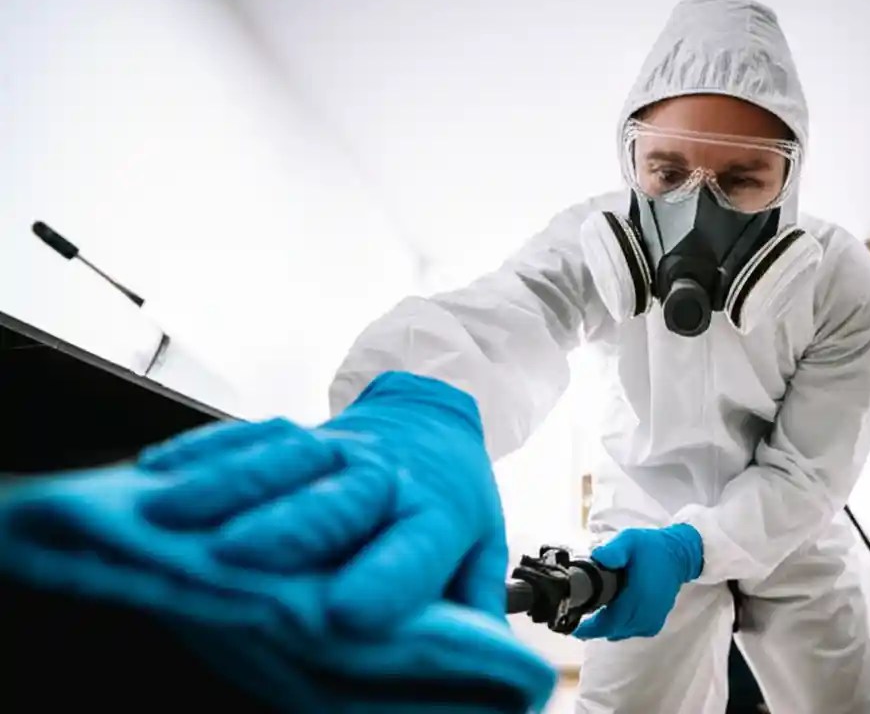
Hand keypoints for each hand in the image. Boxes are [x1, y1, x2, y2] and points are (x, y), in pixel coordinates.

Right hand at [137, 371, 505, 634]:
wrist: (432, 426)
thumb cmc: (448, 512)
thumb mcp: (475, 560)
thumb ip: (467, 614)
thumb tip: (476, 681)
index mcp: (436, 515)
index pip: (415, 550)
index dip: (385, 578)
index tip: (349, 612)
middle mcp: (385, 479)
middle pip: (338, 500)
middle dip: (288, 525)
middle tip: (236, 553)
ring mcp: (335, 450)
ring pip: (281, 461)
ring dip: (225, 485)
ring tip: (166, 514)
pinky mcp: (293, 432)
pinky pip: (245, 437)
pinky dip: (200, 455)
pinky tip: (155, 475)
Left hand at [573, 524, 702, 640]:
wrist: (678, 556)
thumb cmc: (650, 548)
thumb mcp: (629, 540)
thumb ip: (614, 550)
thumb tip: (598, 557)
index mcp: (637, 598)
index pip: (607, 624)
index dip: (587, 628)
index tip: (572, 625)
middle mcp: (645, 615)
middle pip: (611, 630)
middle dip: (594, 626)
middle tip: (580, 610)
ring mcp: (650, 622)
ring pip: (620, 633)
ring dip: (607, 625)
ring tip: (595, 609)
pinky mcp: (654, 625)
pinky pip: (630, 631)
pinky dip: (620, 625)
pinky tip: (614, 610)